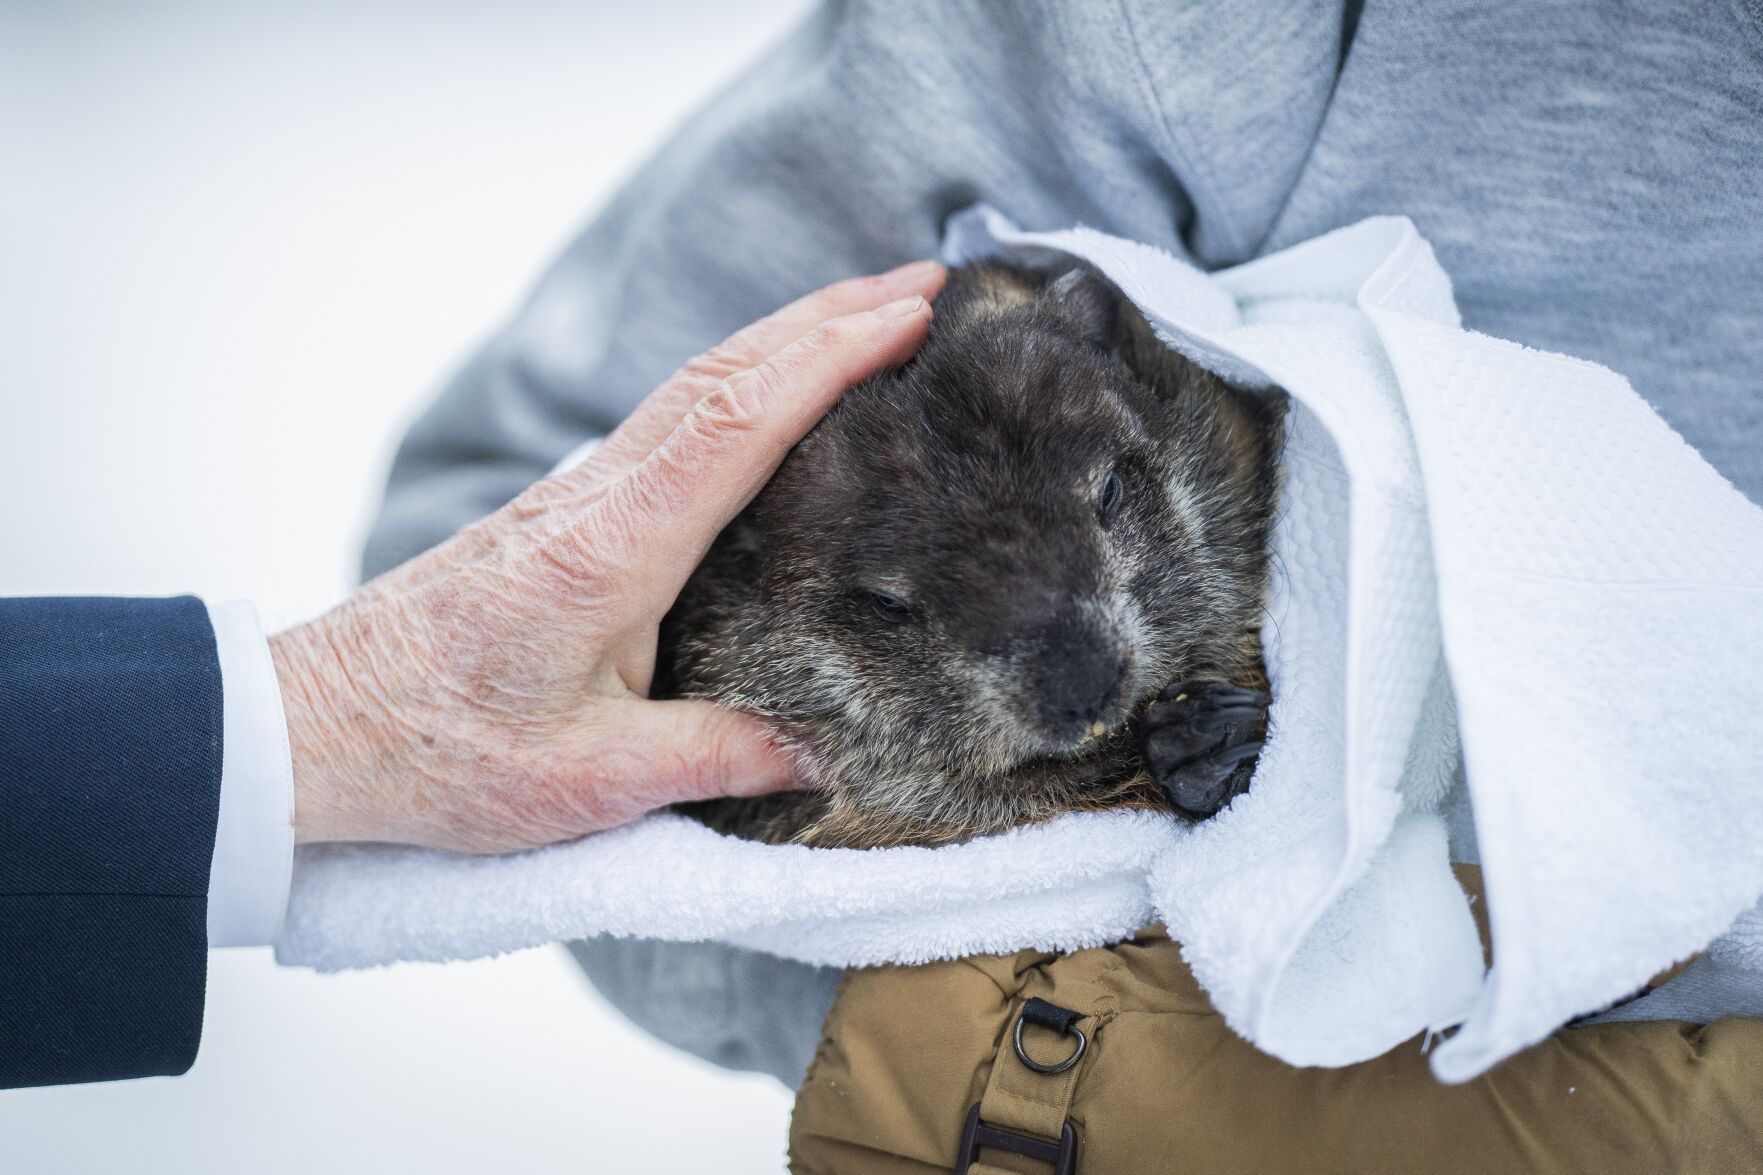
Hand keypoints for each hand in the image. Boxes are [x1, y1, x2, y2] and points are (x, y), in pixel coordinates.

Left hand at [271, 261, 943, 850]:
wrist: (317, 727)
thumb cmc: (439, 753)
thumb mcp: (591, 781)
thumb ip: (717, 756)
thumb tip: (826, 751)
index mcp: (612, 548)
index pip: (738, 420)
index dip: (830, 358)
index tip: (913, 315)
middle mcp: (597, 498)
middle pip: (725, 372)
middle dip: (832, 315)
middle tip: (930, 284)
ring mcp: (578, 496)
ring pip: (697, 385)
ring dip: (789, 336)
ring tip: (877, 315)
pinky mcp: (566, 515)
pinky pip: (671, 421)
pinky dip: (743, 381)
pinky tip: (774, 395)